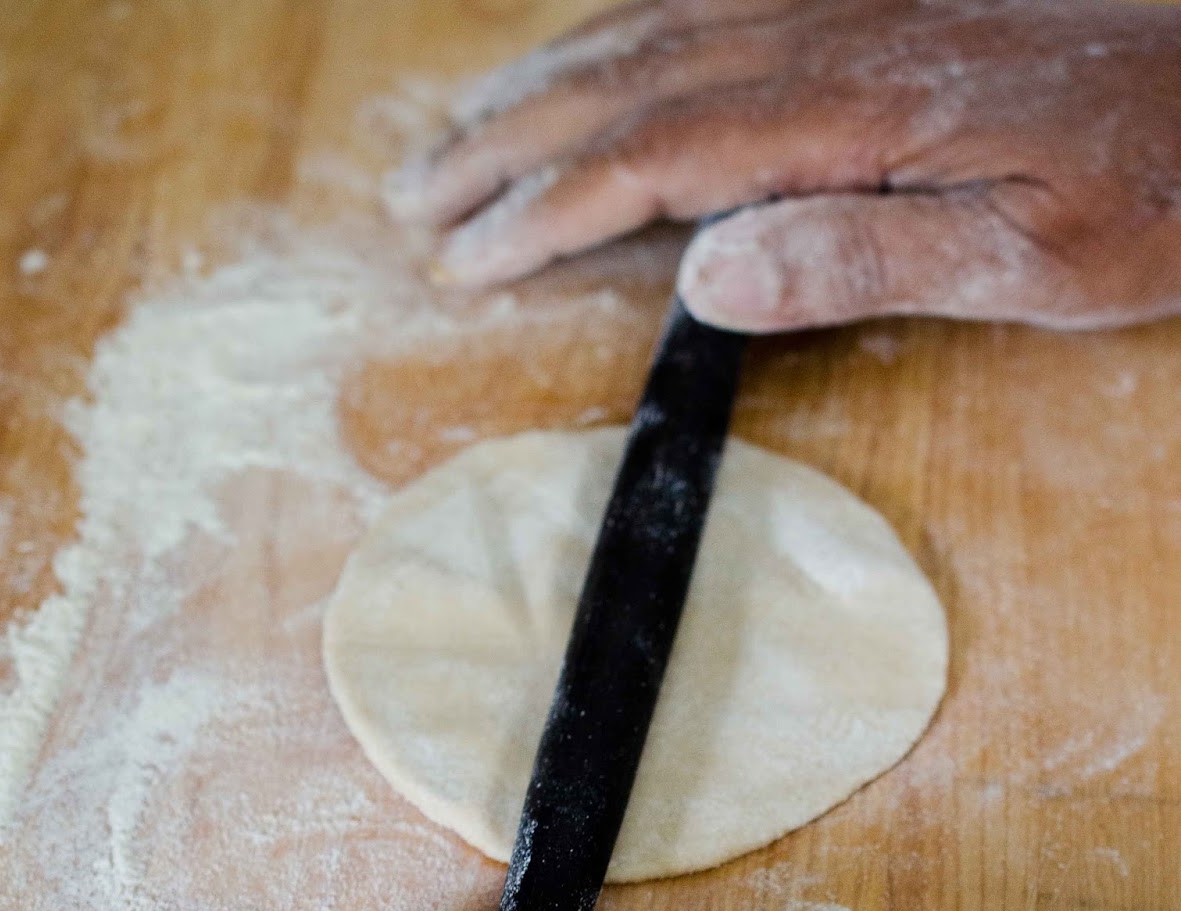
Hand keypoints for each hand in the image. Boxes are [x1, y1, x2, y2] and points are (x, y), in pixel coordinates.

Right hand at [387, 0, 1180, 331]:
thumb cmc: (1147, 186)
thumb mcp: (1031, 260)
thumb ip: (868, 260)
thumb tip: (707, 278)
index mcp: (855, 108)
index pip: (657, 154)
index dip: (549, 209)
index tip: (464, 263)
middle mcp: (828, 35)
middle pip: (623, 78)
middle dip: (504, 145)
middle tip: (409, 204)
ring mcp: (841, 6)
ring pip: (647, 30)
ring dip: (537, 87)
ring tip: (452, 139)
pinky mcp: (862, 4)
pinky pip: (700, 0)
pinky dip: (614, 32)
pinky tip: (578, 62)